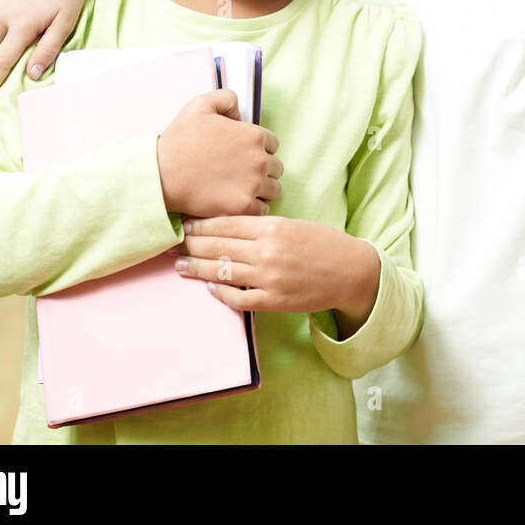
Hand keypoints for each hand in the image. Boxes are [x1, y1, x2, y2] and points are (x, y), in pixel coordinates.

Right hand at [156, 90, 282, 216]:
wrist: (160, 175)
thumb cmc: (179, 141)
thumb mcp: (199, 105)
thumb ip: (225, 98)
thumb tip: (239, 111)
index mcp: (254, 136)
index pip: (272, 144)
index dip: (258, 149)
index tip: (243, 155)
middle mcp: (260, 160)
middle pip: (275, 167)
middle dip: (262, 169)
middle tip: (241, 173)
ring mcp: (254, 185)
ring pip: (273, 189)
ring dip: (262, 189)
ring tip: (241, 189)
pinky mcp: (244, 206)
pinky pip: (263, 210)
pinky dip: (254, 208)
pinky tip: (238, 203)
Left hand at [171, 215, 380, 320]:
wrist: (351, 271)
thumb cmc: (324, 244)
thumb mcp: (294, 224)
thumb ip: (262, 225)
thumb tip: (227, 226)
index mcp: (273, 226)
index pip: (225, 223)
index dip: (200, 225)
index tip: (184, 225)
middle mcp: (267, 251)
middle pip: (217, 246)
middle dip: (191, 245)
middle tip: (173, 245)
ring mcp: (269, 278)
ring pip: (220, 272)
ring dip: (196, 269)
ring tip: (180, 266)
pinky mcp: (273, 300)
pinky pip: (236, 298)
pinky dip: (219, 292)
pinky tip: (209, 286)